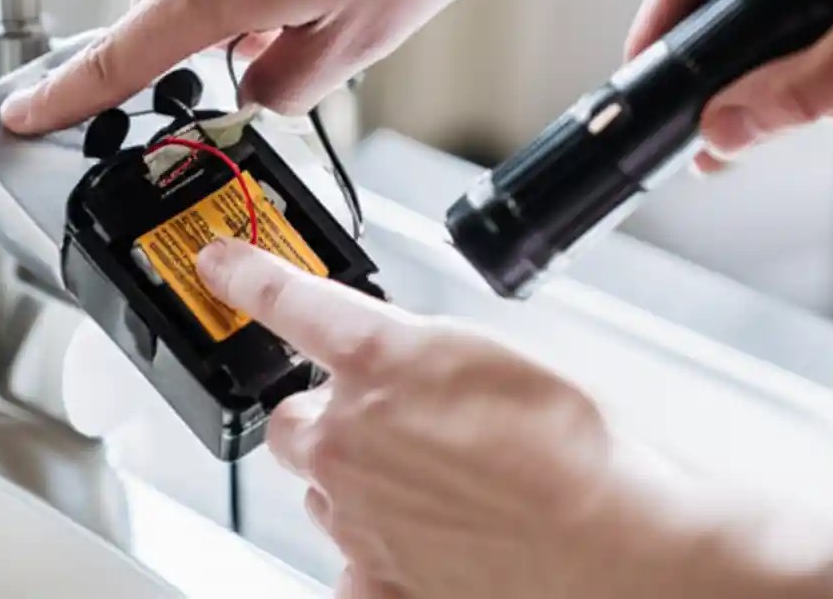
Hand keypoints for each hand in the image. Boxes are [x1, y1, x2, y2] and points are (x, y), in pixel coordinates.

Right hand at [1, 0, 549, 134]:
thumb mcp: (353, 46)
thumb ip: (283, 88)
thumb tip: (257, 91)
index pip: (118, 57)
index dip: (66, 95)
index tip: (24, 113)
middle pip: (155, 20)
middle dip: (188, 62)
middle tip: (241, 87)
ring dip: (226, 24)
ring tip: (304, 28)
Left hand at [195, 238, 832, 597]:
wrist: (613, 548)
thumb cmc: (578, 453)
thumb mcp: (496, 359)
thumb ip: (423, 354)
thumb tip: (393, 358)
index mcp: (380, 363)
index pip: (289, 302)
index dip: (245, 276)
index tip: (218, 265)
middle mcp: (349, 438)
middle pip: (294, 418)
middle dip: (328, 415)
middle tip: (390, 422)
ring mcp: (354, 513)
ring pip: (321, 487)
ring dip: (354, 479)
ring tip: (434, 485)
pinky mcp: (374, 575)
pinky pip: (346, 560)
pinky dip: (371, 551)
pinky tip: (422, 541)